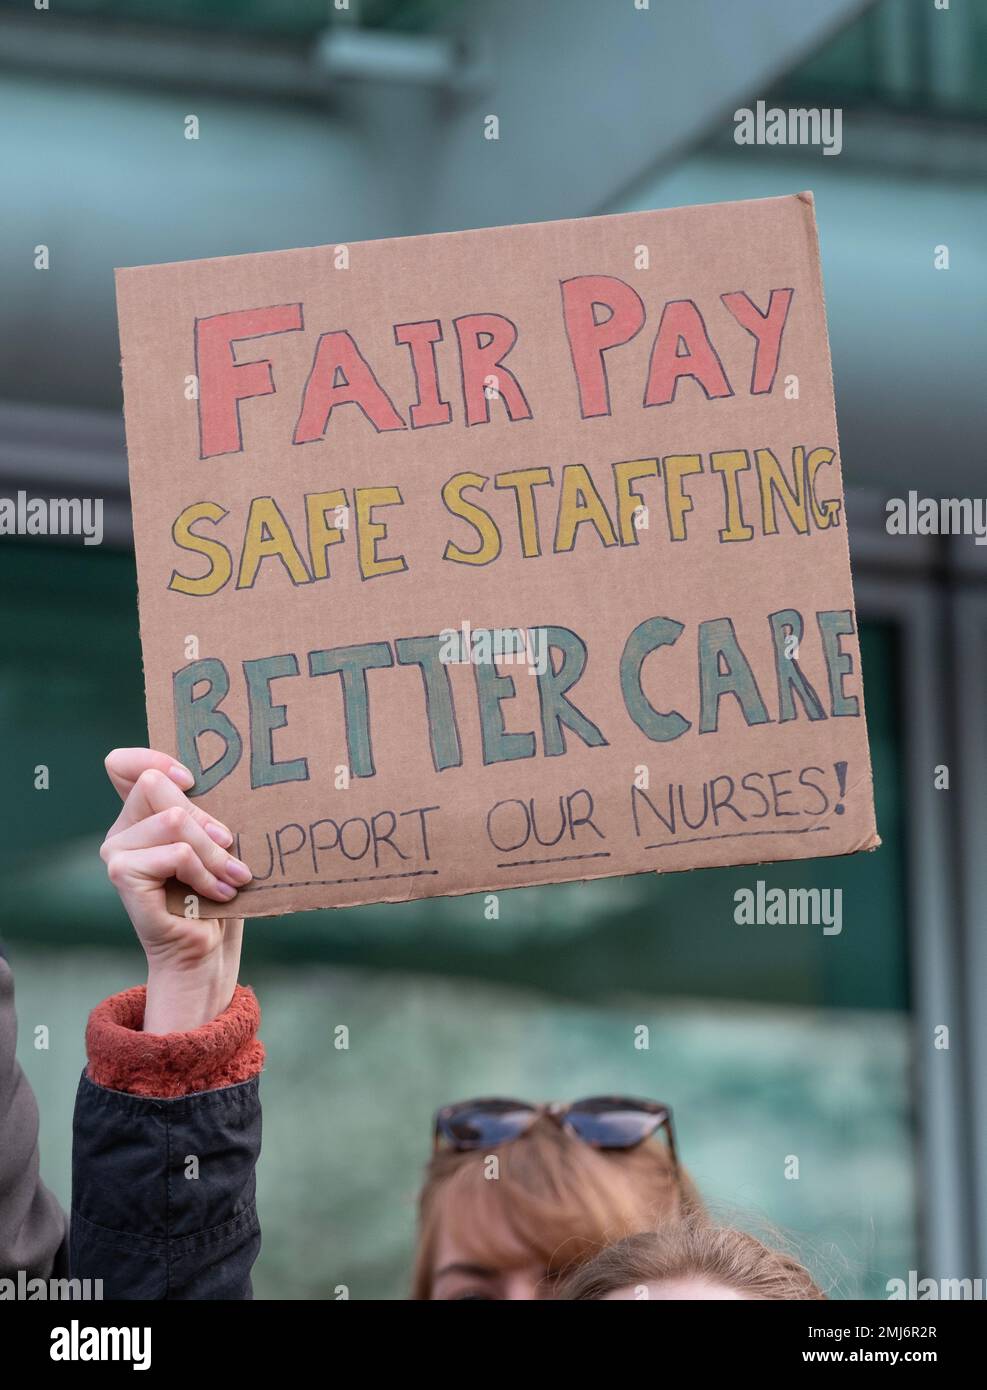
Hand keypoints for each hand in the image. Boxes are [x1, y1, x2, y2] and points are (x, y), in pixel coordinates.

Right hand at [101, 747, 252, 1032]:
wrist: (204, 952)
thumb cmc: (216, 894)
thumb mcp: (215, 842)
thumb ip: (204, 810)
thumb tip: (229, 780)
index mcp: (140, 814)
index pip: (123, 764)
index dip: (154, 759)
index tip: (191, 780)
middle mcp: (122, 829)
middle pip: (157, 783)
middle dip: (204, 817)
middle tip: (230, 847)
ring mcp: (116, 850)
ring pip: (173, 819)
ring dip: (213, 852)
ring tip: (233, 877)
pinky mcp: (121, 873)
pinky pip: (176, 853)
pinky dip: (205, 873)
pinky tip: (218, 893)